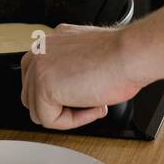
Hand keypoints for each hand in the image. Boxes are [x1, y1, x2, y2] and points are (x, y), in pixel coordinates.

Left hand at [19, 23, 144, 130]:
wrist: (130, 55)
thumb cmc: (121, 56)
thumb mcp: (88, 56)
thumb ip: (71, 69)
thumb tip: (69, 90)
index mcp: (53, 41)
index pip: (39, 77)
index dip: (62, 95)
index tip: (83, 95)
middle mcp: (42, 50)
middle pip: (33, 95)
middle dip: (61, 106)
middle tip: (89, 103)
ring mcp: (39, 67)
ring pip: (39, 110)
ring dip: (67, 115)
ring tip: (93, 104)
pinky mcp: (43, 86)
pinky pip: (49, 120)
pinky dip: (72, 121)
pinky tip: (93, 106)